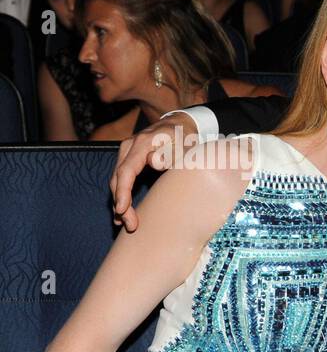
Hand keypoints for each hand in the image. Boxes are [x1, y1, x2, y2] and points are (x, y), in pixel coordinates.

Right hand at [110, 113, 197, 231]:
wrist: (180, 125)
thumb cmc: (185, 137)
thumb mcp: (184, 144)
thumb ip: (170, 154)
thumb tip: (152, 161)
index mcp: (142, 143)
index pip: (126, 171)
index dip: (123, 192)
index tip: (122, 210)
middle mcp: (129, 147)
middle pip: (118, 178)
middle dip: (121, 204)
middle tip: (131, 225)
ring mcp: (127, 152)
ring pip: (117, 180)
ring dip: (120, 203)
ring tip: (126, 224)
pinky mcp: (128, 159)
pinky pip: (121, 179)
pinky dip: (121, 195)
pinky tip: (122, 211)